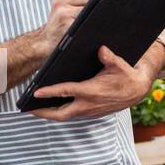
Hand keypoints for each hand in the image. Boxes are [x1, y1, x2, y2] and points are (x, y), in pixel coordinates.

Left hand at [29, 45, 157, 121]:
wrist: (137, 90)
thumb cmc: (126, 75)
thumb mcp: (119, 64)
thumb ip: (109, 57)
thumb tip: (101, 49)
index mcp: (91, 91)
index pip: (66, 92)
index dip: (50, 92)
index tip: (36, 93)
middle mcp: (88, 104)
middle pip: (60, 113)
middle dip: (43, 112)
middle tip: (27, 109)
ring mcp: (88, 111)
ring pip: (64, 115)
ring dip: (49, 113)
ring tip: (34, 108)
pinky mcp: (90, 113)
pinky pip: (70, 114)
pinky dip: (59, 112)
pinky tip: (50, 106)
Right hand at [38, 0, 107, 52]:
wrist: (44, 44)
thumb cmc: (61, 26)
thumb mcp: (65, 8)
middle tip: (118, 6)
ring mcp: (63, 11)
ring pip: (91, 5)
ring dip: (103, 9)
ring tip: (112, 14)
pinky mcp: (66, 23)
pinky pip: (87, 19)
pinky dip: (97, 20)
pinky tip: (102, 24)